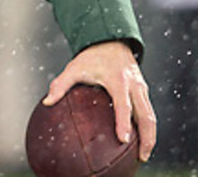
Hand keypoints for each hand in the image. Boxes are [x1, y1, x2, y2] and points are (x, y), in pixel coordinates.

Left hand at [44, 40, 155, 161]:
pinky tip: (140, 141)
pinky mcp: (143, 91)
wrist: (112, 41)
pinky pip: (148, 112)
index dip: (124, 122)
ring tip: (143, 155)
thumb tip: (47, 102)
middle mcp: (134, 85)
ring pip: (150, 116)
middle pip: (146, 115)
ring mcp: (141, 88)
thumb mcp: (75, 67)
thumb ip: (61, 83)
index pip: (123, 105)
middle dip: (147, 137)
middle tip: (141, 157)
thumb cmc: (93, 56)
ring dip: (150, 136)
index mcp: (118, 80)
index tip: (123, 139)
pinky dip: (147, 127)